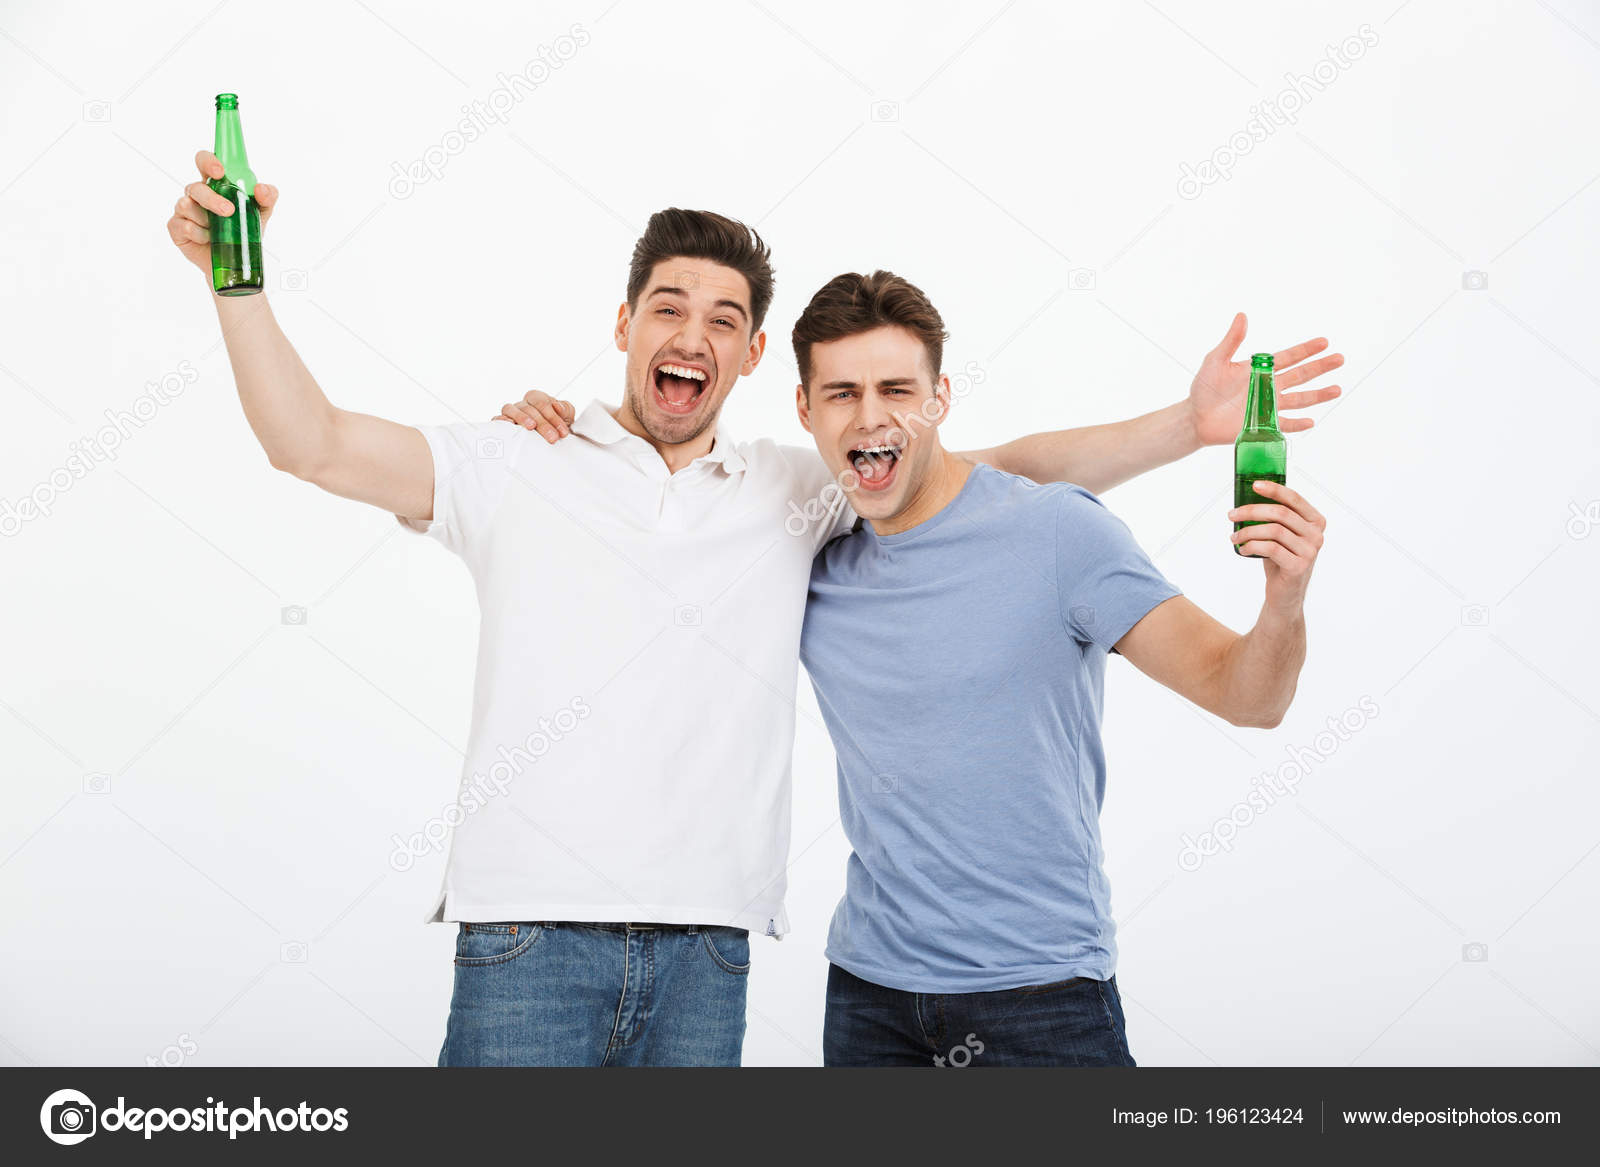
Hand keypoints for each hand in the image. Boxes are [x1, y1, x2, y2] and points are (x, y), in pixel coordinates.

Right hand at [167, 149, 278, 275]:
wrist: (236, 262)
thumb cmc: (244, 231)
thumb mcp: (261, 213)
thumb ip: (267, 198)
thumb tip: (261, 189)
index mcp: (214, 184)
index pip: (205, 162)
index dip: (208, 162)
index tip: (220, 171)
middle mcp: (196, 194)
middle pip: (195, 186)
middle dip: (211, 198)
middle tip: (229, 211)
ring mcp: (185, 211)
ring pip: (186, 205)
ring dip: (205, 219)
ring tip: (218, 230)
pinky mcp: (177, 228)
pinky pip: (184, 226)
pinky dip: (199, 233)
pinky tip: (208, 239)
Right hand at [494, 389, 574, 442]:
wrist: (549, 440)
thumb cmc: (555, 427)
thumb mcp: (566, 417)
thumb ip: (566, 410)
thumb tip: (558, 407)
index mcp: (537, 399)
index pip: (543, 403)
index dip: (554, 417)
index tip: (563, 432)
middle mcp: (523, 404)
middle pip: (529, 408)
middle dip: (543, 424)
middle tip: (553, 438)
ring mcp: (511, 413)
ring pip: (511, 409)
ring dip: (521, 417)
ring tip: (531, 427)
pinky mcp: (501, 423)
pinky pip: (497, 419)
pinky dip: (502, 420)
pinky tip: (510, 425)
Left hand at [1187, 313, 1342, 446]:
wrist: (1196, 416)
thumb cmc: (1205, 388)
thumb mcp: (1216, 360)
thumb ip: (1231, 341)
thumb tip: (1242, 315)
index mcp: (1260, 369)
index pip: (1289, 357)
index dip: (1306, 350)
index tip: (1324, 342)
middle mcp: (1269, 386)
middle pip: (1301, 376)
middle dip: (1320, 368)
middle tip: (1340, 359)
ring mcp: (1268, 406)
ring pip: (1299, 399)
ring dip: (1318, 395)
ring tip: (1337, 389)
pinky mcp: (1263, 425)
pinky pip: (1284, 425)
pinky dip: (1297, 424)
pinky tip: (1311, 420)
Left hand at [1229, 480, 1325, 608]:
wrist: (1286, 593)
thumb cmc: (1281, 558)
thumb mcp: (1280, 535)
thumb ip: (1274, 517)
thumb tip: (1248, 497)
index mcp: (1315, 521)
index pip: (1294, 498)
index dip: (1274, 489)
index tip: (1253, 485)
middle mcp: (1316, 534)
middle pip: (1280, 513)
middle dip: (1251, 511)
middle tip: (1232, 515)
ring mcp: (1310, 551)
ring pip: (1273, 530)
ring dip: (1247, 531)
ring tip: (1234, 537)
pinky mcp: (1299, 566)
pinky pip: (1270, 549)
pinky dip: (1252, 546)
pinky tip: (1243, 549)